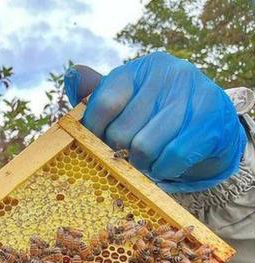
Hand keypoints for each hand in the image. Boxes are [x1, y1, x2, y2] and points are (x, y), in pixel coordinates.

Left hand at [64, 51, 246, 192]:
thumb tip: (72, 75)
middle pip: (122, 131)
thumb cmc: (157, 114)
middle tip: (125, 157)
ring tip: (145, 163)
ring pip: (145, 148)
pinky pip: (173, 157)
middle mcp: (169, 74)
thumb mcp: (127, 101)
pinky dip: (163, 170)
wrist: (213, 124)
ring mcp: (193, 94)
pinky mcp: (211, 120)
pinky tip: (163, 166)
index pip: (104, 103)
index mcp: (140, 68)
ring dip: (141, 165)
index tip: (93, 145)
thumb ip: (97, 95)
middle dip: (119, 153)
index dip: (93, 132)